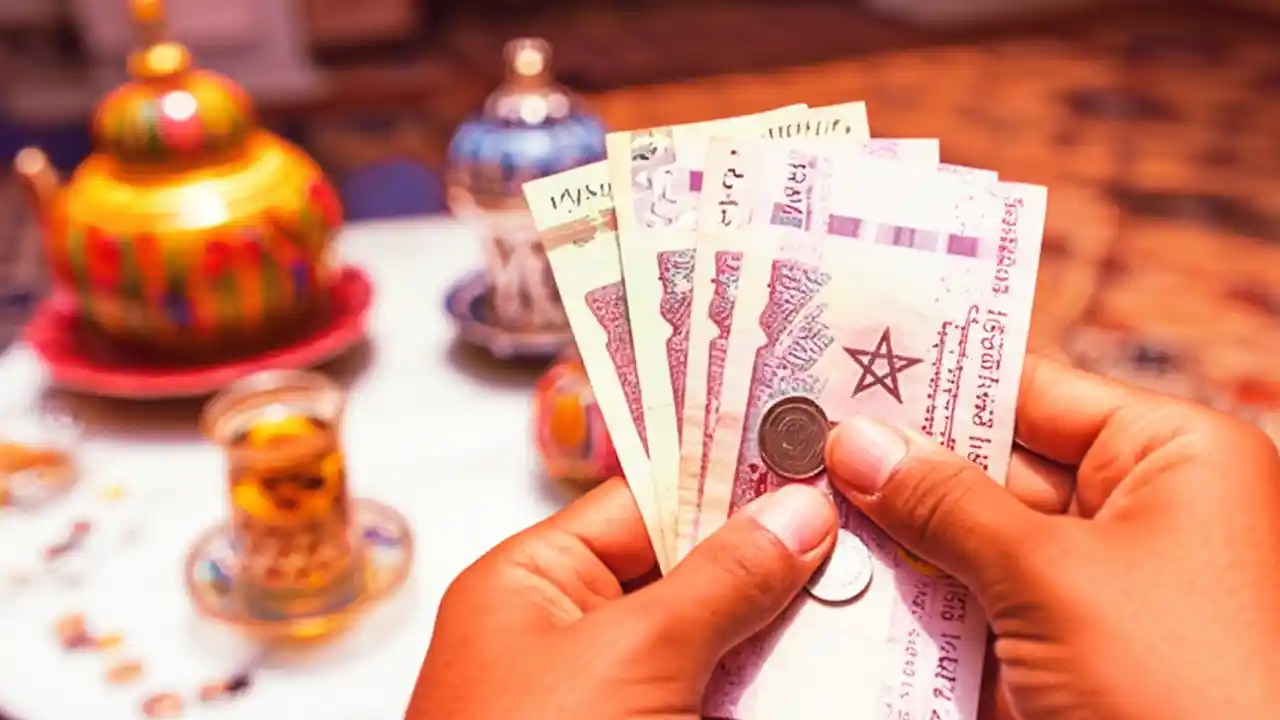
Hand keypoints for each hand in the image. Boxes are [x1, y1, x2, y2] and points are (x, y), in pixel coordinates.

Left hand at [406, 479, 837, 718]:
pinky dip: (780, 694)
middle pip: (693, 573)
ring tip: (886, 594)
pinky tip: (853, 672)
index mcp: (534, 585)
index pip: (644, 501)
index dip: (729, 474)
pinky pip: (726, 705)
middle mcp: (574, 638)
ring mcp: (618, 705)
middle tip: (872, 528)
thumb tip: (797, 510)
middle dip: (778, 558)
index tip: (817, 454)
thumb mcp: (629, 657)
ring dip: (794, 633)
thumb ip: (719, 580)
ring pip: (722, 647)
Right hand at [826, 355, 1279, 719]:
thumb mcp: (1054, 578)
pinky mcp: (1064, 654)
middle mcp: (1136, 512)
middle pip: (990, 466)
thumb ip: (947, 504)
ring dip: (894, 541)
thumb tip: (856, 443)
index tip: (841, 365)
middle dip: (897, 467)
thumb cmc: (1180, 685)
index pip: (1031, 390)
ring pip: (972, 543)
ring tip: (799, 510)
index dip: (935, 379)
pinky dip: (916, 605)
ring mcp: (1096, 590)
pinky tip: (838, 583)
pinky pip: (976, 609)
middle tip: (799, 447)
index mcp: (1169, 458)